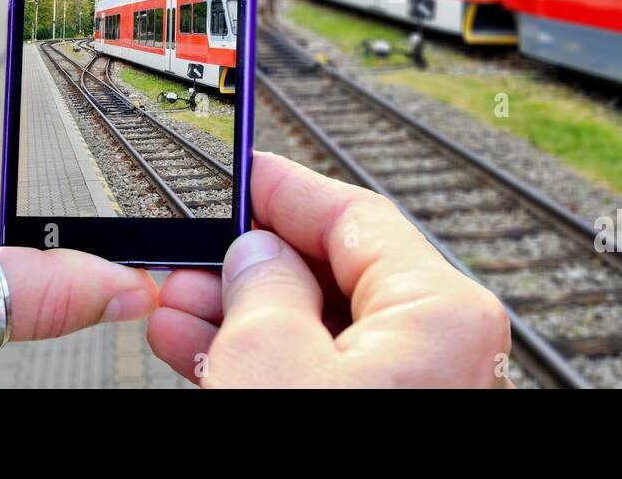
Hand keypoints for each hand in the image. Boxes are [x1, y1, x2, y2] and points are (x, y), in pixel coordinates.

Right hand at [148, 152, 511, 387]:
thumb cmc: (331, 469)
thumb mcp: (271, 363)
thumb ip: (261, 288)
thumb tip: (255, 256)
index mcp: (441, 314)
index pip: (356, 216)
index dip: (288, 190)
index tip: (247, 173)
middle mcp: (444, 350)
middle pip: (335, 274)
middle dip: (251, 264)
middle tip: (194, 256)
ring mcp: (418, 390)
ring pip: (321, 331)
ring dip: (243, 317)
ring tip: (178, 308)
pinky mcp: (388, 418)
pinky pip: (323, 375)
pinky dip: (264, 362)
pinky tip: (201, 350)